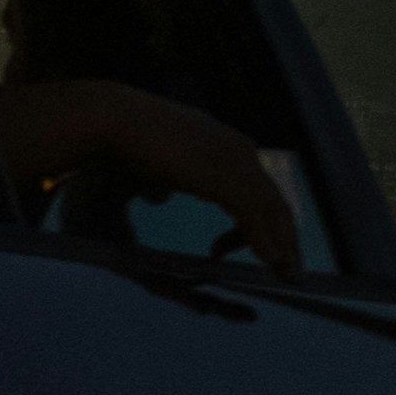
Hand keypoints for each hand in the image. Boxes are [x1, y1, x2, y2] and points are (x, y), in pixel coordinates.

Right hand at [0, 79, 301, 274]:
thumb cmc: (116, 142)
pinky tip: (272, 264)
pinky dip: (267, 241)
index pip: (253, 186)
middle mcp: (236, 148)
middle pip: (272, 198)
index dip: (256, 220)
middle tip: (287, 268)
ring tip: (288, 274)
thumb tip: (161, 196)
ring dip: (282, 244)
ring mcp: (235, 160)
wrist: (107, 120)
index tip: (242, 247)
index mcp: (219, 144)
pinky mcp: (227, 176)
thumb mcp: (144, 172)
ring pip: (272, 209)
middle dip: (282, 235)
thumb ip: (157, 185)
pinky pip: (257, 215)